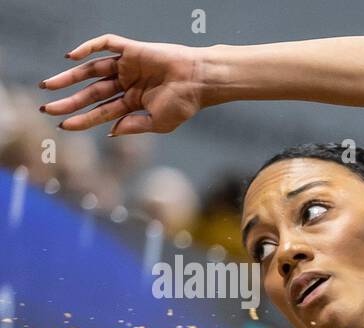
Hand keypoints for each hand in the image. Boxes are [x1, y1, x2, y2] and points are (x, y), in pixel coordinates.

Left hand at [39, 34, 208, 135]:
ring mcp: (128, 66)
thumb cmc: (186, 104)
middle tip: (46, 108)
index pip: (102, 112)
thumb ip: (134, 126)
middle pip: (91, 93)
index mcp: (134, 103)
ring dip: (69, 77)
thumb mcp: (159, 123)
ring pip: (91, 70)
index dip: (82, 119)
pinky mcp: (131, 50)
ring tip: (49, 86)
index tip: (62, 125)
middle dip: (68, 100)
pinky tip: (72, 56)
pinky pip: (105, 44)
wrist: (200, 81)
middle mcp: (127, 84)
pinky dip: (88, 47)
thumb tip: (111, 131)